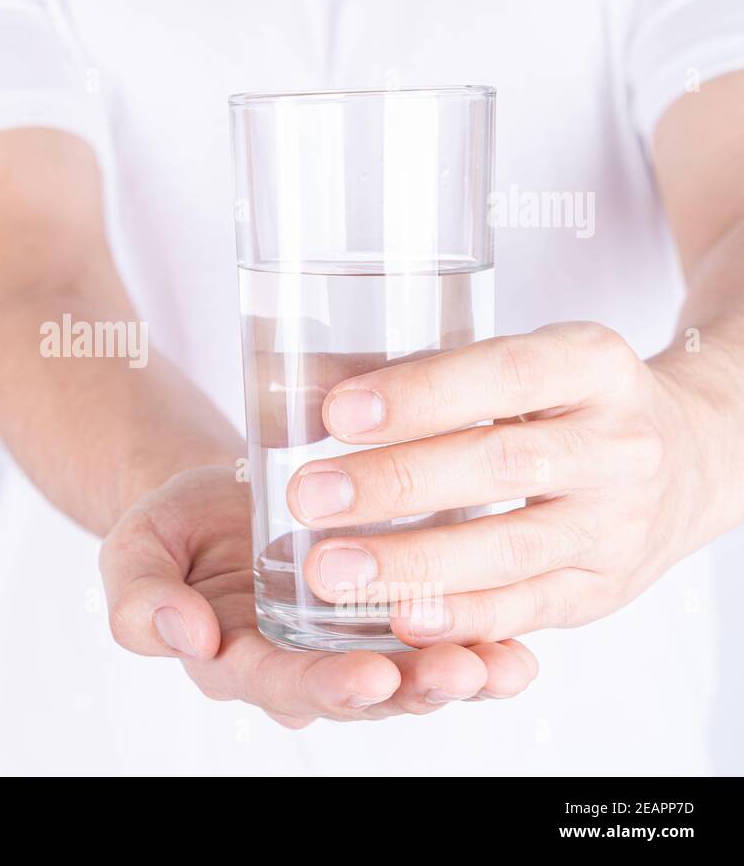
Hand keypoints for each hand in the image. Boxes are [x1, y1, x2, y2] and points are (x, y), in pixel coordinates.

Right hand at [99, 466, 537, 725]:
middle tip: (458, 671)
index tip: (367, 676)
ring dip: (460, 675)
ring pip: (410, 676)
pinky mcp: (388, 615)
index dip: (325, 687)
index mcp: (237, 661)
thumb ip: (141, 601)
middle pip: (363, 693)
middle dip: (413, 688)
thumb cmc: (173, 529)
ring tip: (503, 666)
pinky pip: (437, 638)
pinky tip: (520, 647)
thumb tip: (183, 632)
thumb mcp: (135, 552)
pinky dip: (481, 644)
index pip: (280, 685)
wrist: (214, 497)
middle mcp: (302, 667)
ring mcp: (350, 645)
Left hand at [289, 321, 700, 646]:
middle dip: (395, 483)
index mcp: (591, 363)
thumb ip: (417, 373)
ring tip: (330, 569)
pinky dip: (461, 617)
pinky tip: (399, 619)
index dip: (420, 395)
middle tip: (308, 496)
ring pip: (510, 548)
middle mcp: (617, 444)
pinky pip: (527, 608)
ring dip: (412, 562)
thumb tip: (294, 383)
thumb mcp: (516, 364)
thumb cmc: (564, 404)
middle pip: (500, 465)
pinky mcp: (602, 588)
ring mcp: (616, 523)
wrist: (687, 458)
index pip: (505, 374)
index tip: (336, 413)